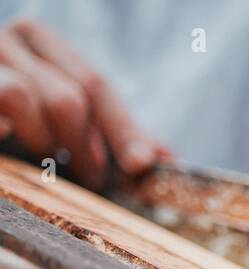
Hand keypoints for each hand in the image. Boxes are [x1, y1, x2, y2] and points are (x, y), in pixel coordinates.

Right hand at [0, 18, 167, 188]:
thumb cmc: (11, 124)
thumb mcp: (62, 122)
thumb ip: (108, 133)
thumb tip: (164, 159)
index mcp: (37, 40)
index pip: (94, 84)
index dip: (124, 128)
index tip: (144, 164)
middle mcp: (6, 39)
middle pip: (69, 97)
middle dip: (89, 147)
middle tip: (95, 180)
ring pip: (32, 99)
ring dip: (48, 144)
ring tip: (47, 162)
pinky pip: (5, 101)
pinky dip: (17, 133)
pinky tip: (15, 145)